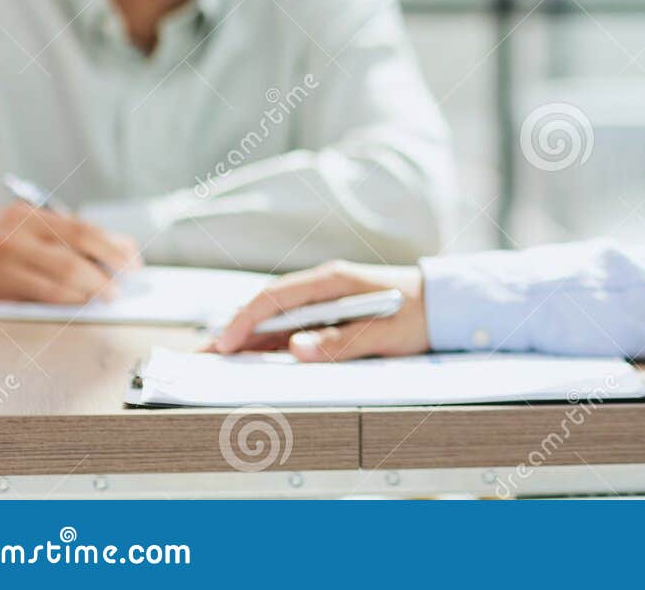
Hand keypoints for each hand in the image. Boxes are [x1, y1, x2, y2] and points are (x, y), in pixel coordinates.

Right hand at [0, 201, 141, 301]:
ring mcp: (2, 270)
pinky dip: (65, 304)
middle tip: (120, 290)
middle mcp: (13, 242)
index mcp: (29, 217)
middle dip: (104, 279)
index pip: (83, 233)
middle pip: (71, 264)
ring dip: (87, 296)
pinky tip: (78, 302)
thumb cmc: (2, 231)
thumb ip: (75, 231)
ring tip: (104, 297)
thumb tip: (123, 249)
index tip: (134, 264)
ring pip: (56, 289)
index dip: (114, 250)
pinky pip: (39, 302)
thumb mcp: (34, 219)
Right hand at [211, 260, 426, 360]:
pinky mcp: (329, 314)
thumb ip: (342, 341)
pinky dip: (268, 343)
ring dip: (247, 339)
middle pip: (268, 308)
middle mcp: (322, 286)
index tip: (222, 344)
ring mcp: (324, 300)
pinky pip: (291, 327)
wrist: (444, 304)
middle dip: (234, 332)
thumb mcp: (385, 333)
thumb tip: (296, 350)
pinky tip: (250, 359)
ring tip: (214, 363)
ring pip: (276, 319)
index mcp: (332, 281)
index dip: (244, 320)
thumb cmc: (418, 315)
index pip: (275, 296)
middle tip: (201, 358)